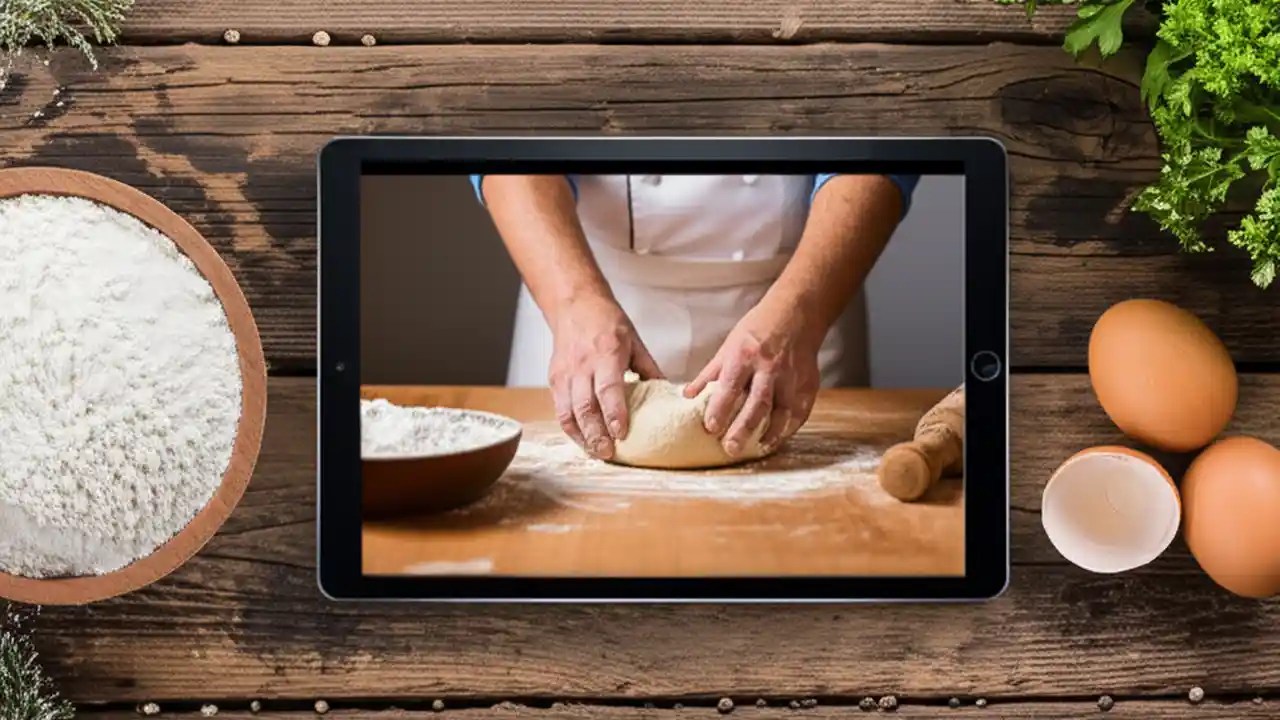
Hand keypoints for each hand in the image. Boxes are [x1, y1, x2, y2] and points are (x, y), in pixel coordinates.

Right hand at [549, 294, 662, 459]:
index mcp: (605, 353)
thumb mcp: (634, 341)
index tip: (622, 433)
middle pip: (585, 407)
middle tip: (608, 453)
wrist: (575, 304)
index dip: (614, 413)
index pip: (608, 389)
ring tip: (596, 452)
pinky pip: (560, 409)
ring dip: (581, 436)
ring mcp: (565, 373)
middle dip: (595, 433)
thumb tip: (667, 395)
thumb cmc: (607, 321)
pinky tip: (583, 440)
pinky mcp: (555, 379)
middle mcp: (582, 365)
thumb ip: (649, 369)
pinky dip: (571, 428)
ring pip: (568, 412)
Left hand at [684, 299, 821, 455]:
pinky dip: (790, 427)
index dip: (720, 408)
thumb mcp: (729, 346)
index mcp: (745, 355)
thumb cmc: (758, 329)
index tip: (710, 428)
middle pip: (758, 403)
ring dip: (771, 433)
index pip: (730, 386)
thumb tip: (688, 396)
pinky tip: (778, 438)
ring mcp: (792, 376)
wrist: (796, 313)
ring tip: (758, 449)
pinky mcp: (808, 383)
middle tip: (730, 448)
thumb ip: (710, 373)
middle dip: (744, 428)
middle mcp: (770, 367)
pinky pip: (800, 411)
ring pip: (783, 411)